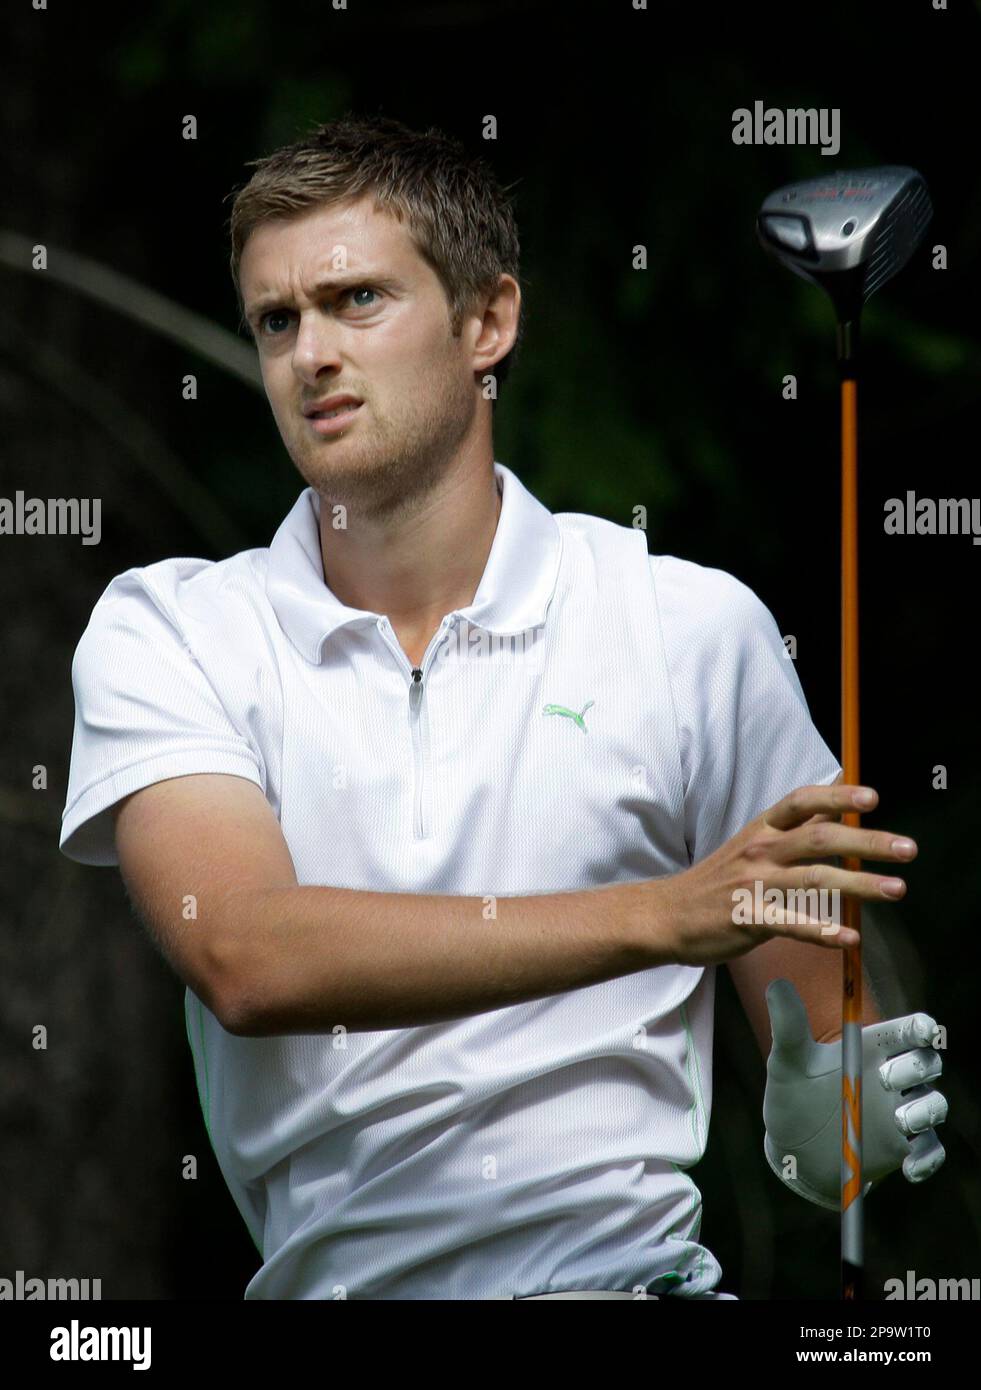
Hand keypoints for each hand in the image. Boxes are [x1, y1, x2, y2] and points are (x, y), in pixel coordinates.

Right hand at [656, 781, 916, 966]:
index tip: (873, 796)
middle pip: (821, 838)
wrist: (668, 915)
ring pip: (816, 880)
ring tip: (896, 890)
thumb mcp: (751, 844)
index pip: (802, 802)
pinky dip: (824, 930)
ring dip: (860, 884)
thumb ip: (794, 828)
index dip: (837, 796)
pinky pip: (793, 924)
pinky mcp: (750, 919)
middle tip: (907, 849)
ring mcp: (755, 885)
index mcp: (761, 830)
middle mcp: (760, 851)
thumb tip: (836, 803)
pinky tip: (849, 938)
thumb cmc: (717, 881)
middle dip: (868, 842)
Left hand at [762, 979, 947, 1209]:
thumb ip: (787, 1026)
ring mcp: (902, 1116)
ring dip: (924, 1111)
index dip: (919, 1028)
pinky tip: (908, 1167)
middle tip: (886, 1077)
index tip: (921, 1028)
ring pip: (934, 1106)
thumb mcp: (787, 1062)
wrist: (791, 1148)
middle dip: (916, 1067)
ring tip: (900, 1119)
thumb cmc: (793, 1095)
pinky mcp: (905, 1151)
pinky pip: (929, 1153)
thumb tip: (776, 983)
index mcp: (871, 1050)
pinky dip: (925, 1160)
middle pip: (926, 1065)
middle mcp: (894, 1080)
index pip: (907, 1032)